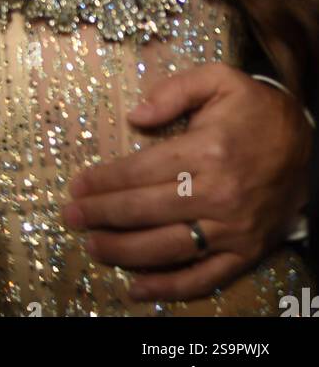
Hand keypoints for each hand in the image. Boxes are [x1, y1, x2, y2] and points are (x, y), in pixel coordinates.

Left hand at [62, 63, 311, 300]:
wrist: (308, 144)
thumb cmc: (255, 109)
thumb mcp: (218, 79)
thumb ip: (174, 90)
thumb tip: (135, 115)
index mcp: (207, 150)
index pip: (141, 171)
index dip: (105, 180)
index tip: (78, 185)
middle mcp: (218, 193)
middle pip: (146, 210)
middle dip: (102, 214)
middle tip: (71, 215)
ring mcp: (232, 228)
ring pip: (167, 246)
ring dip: (123, 250)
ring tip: (91, 245)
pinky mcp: (244, 251)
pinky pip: (203, 277)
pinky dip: (169, 287)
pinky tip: (136, 288)